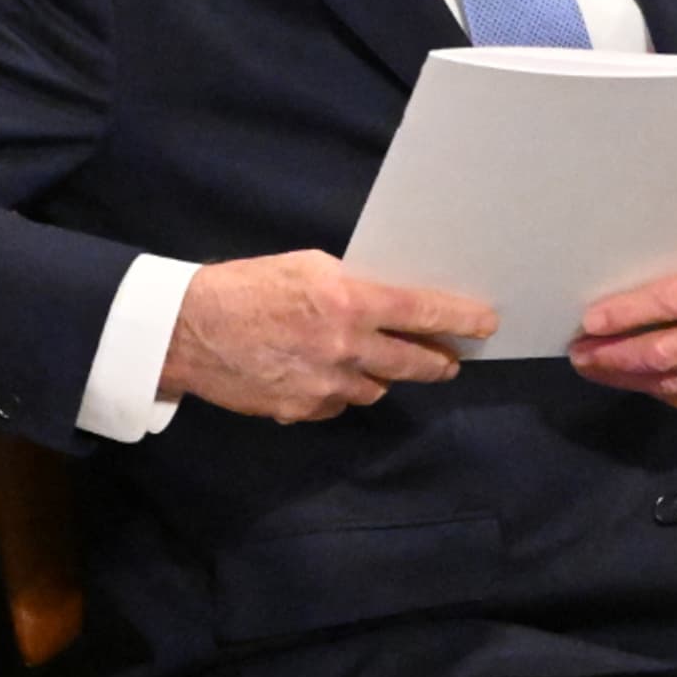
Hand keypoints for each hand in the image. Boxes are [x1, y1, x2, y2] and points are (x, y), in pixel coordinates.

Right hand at [157, 251, 490, 422]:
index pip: (424, 312)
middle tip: (450, 360)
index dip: (461, 320)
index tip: (485, 325)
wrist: (190, 330)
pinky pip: (338, 403)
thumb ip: (354, 285)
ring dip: (381, 375)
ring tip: (378, 362)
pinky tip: (326, 374)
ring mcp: (325, 384)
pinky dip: (340, 391)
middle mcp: (346, 347)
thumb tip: (389, 301)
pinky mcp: (302, 410)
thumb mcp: (309, 266)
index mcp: (351, 302)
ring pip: (376, 387)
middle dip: (437, 362)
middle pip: (413, 363)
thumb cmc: (249, 286)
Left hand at [572, 251, 676, 416]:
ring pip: (673, 384)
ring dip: (629, 378)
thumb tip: (628, 298)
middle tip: (581, 354)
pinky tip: (640, 382)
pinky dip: (661, 392)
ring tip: (599, 368)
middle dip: (614, 356)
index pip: (671, 301)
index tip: (590, 322)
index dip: (626, 314)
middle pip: (665, 353)